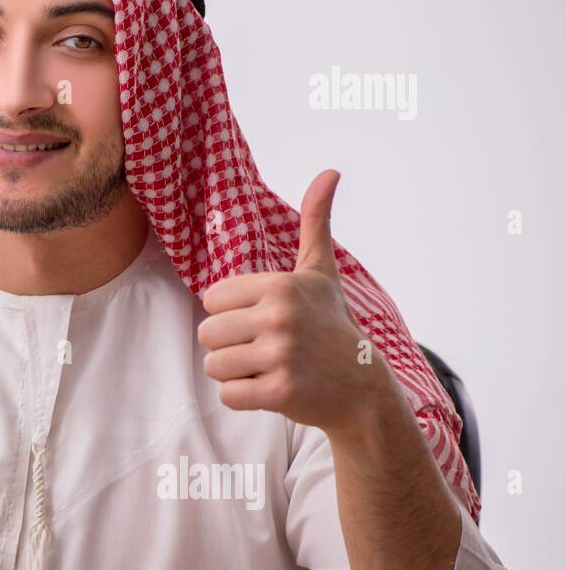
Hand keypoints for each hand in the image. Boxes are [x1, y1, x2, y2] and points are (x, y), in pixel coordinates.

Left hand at [196, 169, 398, 436]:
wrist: (364, 388)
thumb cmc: (332, 325)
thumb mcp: (321, 272)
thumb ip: (315, 222)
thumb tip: (330, 171)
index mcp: (280, 285)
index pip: (210, 300)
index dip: (230, 314)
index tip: (263, 321)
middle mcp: (279, 316)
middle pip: (207, 334)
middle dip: (230, 346)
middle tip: (267, 349)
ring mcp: (281, 355)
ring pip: (214, 366)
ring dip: (236, 373)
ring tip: (270, 368)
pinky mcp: (280, 391)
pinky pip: (228, 395)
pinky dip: (244, 397)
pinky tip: (273, 389)